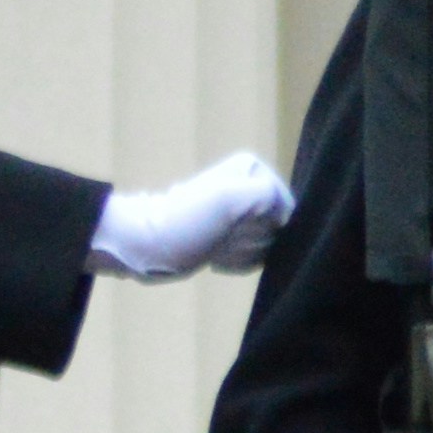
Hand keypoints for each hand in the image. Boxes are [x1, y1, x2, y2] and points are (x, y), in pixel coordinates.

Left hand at [88, 149, 294, 280]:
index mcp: (253, 169)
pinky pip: (251, 258)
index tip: (236, 225)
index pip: (287, 208)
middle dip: (251, 239)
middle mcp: (251, 187)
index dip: (266, 224)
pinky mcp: (229, 237)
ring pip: (266, 246)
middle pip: (277, 228)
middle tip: (222, 237)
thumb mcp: (229, 198)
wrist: (144, 247)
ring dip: (241, 252)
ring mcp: (241, 214)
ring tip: (214, 247)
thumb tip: (284, 218)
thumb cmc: (185, 222)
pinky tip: (214, 258)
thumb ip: (269, 196)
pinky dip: (235, 262)